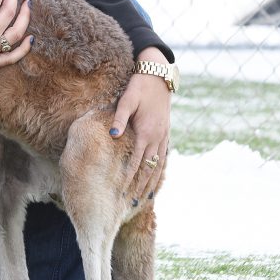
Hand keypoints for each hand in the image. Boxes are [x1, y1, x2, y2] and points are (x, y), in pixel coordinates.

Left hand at [111, 46, 171, 199]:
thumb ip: (119, 118)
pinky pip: (164, 155)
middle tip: (133, 203)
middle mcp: (157, 137)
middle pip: (149, 167)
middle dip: (141, 185)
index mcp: (145, 131)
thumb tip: (113, 136)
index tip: (123, 191)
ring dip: (152, 181)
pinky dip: (160, 169)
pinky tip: (157, 177)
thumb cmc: (138, 87)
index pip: (136, 161)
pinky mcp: (166, 132)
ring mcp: (163, 135)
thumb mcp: (126, 100)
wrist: (158, 76)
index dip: (129, 177)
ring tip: (146, 197)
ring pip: (159, 164)